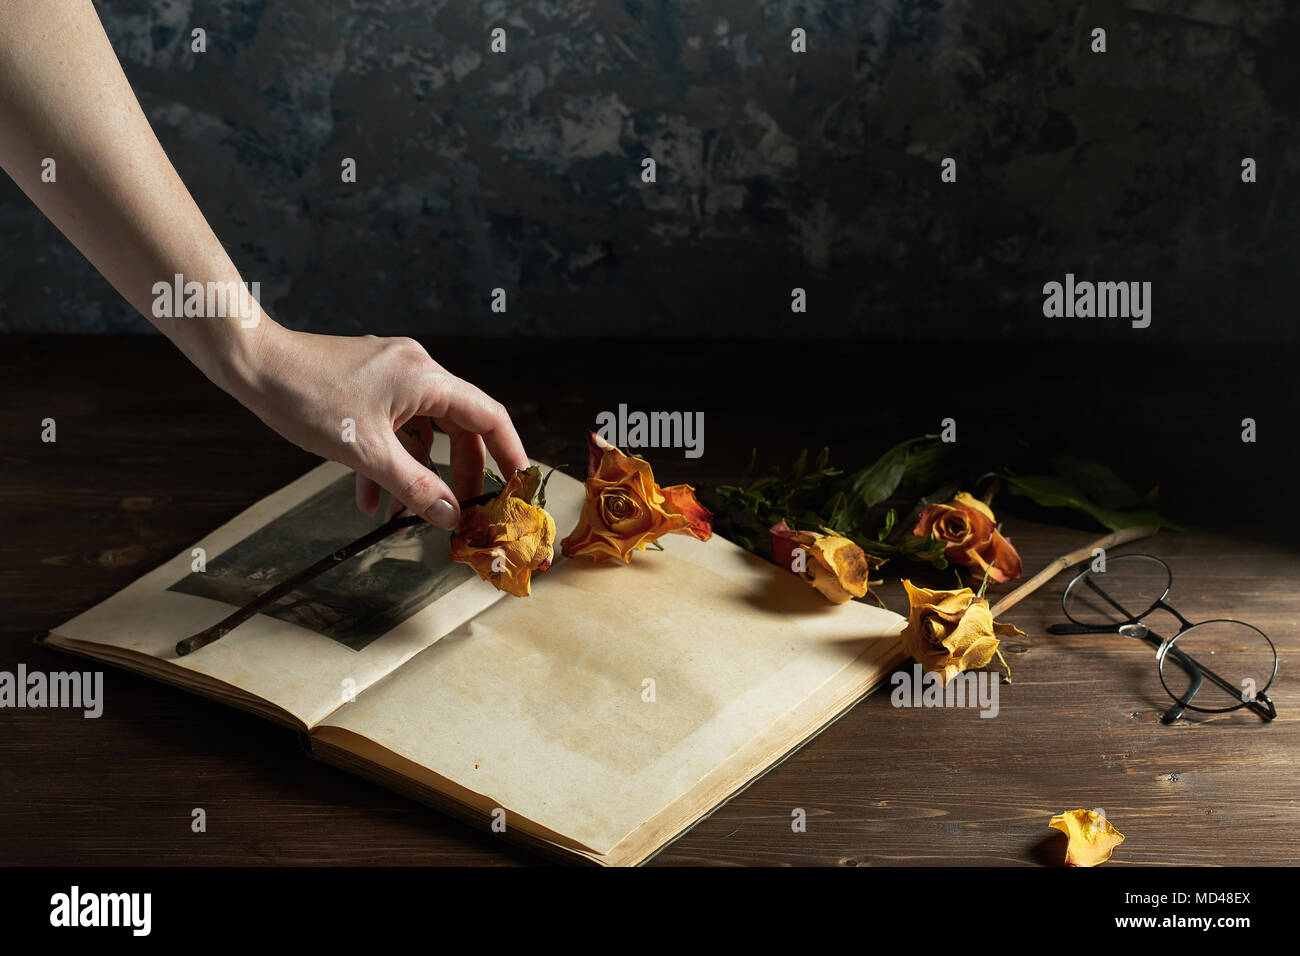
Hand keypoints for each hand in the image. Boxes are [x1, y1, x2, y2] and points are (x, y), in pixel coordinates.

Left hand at [229, 326, 527, 528]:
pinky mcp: (368, 384)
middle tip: (459, 511)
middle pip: (459, 427)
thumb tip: (450, 516)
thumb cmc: (305, 397)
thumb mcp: (364, 452)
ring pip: (423, 432)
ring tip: (404, 513)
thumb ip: (414, 486)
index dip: (509, 453)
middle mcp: (416, 371)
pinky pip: (394, 427)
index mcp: (426, 378)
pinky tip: (369, 496)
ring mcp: (391, 376)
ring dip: (417, 473)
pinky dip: (389, 460)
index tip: (518, 485)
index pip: (489, 417)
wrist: (252, 363)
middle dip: (460, 473)